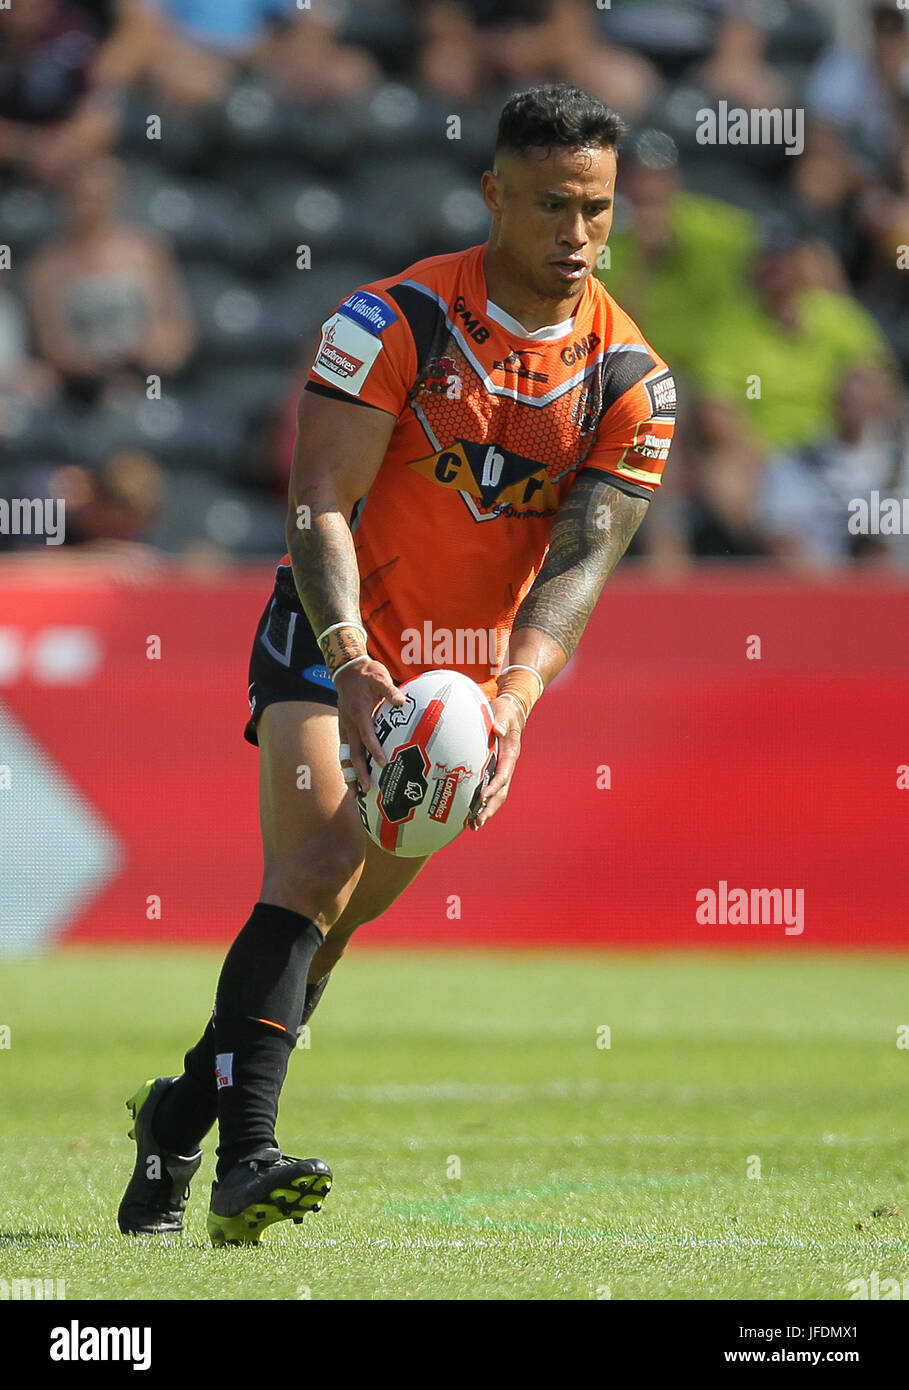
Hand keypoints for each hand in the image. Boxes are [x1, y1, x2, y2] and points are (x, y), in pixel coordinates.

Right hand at [334, 658, 406, 793]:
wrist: (347, 671)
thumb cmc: (367, 675)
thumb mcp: (380, 678)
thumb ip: (391, 691)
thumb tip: (403, 702)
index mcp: (359, 713)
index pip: (367, 736)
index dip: (375, 750)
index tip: (384, 764)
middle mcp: (349, 724)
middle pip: (353, 753)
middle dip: (359, 772)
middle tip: (367, 790)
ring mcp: (344, 728)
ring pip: (346, 756)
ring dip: (349, 774)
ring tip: (353, 794)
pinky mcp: (343, 730)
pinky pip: (344, 752)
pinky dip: (347, 766)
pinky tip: (351, 779)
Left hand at [469, 695, 523, 829]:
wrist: (511, 711)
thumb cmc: (505, 711)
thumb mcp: (503, 712)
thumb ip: (501, 720)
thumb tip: (498, 730)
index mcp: (510, 754)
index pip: (502, 776)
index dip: (493, 788)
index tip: (481, 798)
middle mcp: (506, 766)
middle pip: (500, 793)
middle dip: (489, 809)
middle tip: (476, 824)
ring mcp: (500, 770)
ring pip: (496, 796)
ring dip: (485, 811)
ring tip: (472, 826)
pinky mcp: (493, 770)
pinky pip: (488, 789)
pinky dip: (480, 803)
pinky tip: (468, 813)